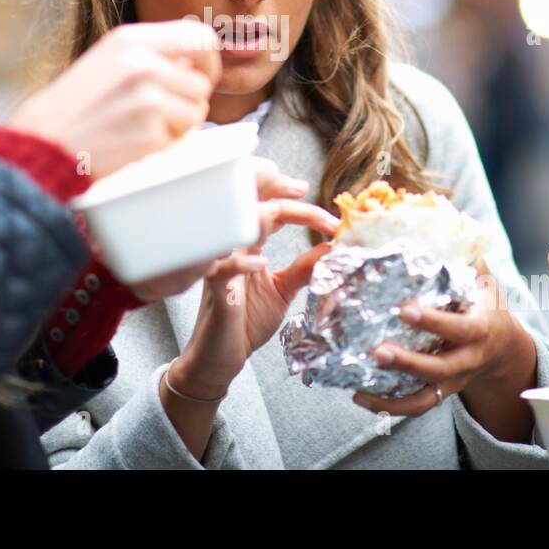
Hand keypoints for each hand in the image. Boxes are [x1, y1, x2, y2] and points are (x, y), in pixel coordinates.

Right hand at [8, 20, 220, 179]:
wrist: (46, 140)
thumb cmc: (78, 103)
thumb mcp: (110, 59)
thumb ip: (152, 53)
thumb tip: (196, 62)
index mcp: (131, 39)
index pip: (199, 38)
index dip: (208, 60)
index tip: (200, 75)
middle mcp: (142, 63)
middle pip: (203, 80)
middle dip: (195, 96)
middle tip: (176, 106)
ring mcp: (146, 98)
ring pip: (197, 110)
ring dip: (180, 122)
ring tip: (144, 123)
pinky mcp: (149, 132)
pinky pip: (181, 137)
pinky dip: (165, 143)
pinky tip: (135, 139)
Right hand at [168, 158, 338, 397]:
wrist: (219, 358)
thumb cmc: (245, 322)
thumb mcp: (283, 290)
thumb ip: (305, 268)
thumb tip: (334, 247)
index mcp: (248, 245)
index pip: (272, 211)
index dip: (299, 206)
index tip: (331, 218)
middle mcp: (232, 248)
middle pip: (249, 205)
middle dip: (273, 190)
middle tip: (303, 191)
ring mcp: (220, 266)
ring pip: (232, 227)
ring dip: (258, 217)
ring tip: (283, 216)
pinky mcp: (214, 290)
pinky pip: (222, 267)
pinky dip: (240, 261)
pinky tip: (261, 263)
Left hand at [351, 261, 538, 441]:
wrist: (504, 351)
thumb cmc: (486, 307)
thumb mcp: (484, 282)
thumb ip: (464, 257)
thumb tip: (442, 219)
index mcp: (480, 330)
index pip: (458, 328)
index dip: (433, 321)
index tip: (404, 309)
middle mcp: (467, 360)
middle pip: (438, 369)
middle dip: (408, 363)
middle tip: (377, 350)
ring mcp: (452, 382)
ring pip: (424, 398)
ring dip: (392, 398)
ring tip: (359, 388)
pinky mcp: (438, 393)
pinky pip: (414, 407)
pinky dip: (387, 407)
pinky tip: (360, 397)